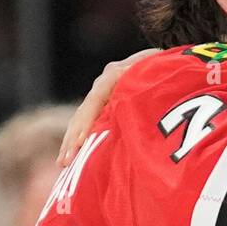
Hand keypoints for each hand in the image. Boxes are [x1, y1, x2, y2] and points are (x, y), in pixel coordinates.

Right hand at [58, 48, 162, 164]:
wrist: (161, 60)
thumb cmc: (164, 67)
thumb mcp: (158, 71)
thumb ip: (150, 81)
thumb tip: (143, 95)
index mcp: (115, 75)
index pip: (95, 98)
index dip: (87, 120)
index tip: (80, 142)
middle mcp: (103, 84)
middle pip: (83, 112)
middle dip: (73, 138)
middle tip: (66, 162)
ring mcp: (100, 95)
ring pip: (80, 119)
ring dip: (70, 142)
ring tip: (62, 164)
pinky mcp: (103, 106)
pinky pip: (86, 123)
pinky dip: (77, 139)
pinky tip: (70, 158)